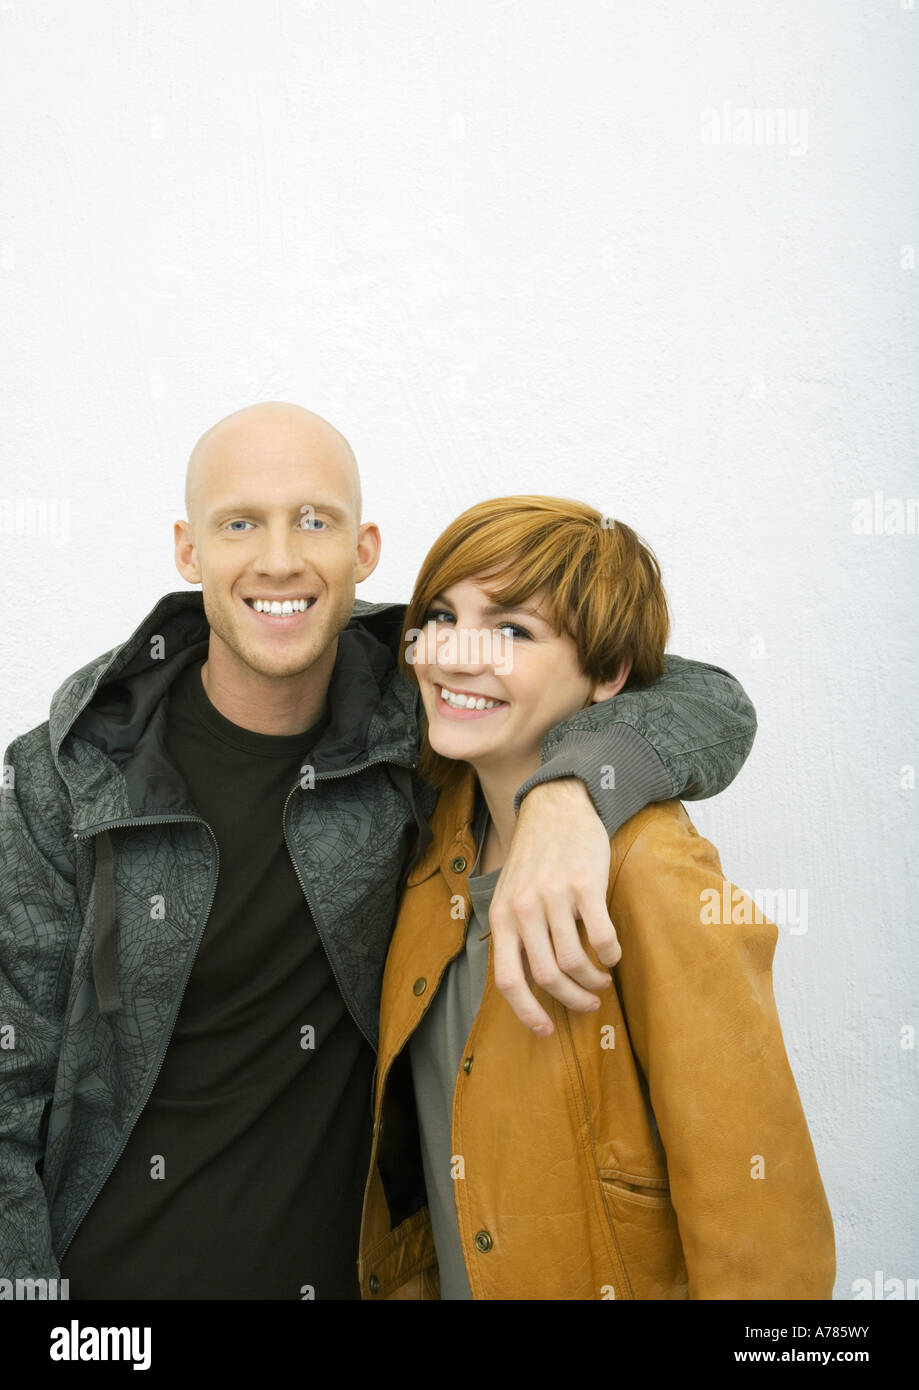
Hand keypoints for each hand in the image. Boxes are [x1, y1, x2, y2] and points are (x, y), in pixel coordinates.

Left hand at [489, 778, 620, 1035]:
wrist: (557, 806)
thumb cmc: (536, 857)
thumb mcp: (510, 893)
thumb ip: (514, 933)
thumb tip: (526, 985)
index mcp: (502, 915)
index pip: (508, 979)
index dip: (527, 1012)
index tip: (546, 1031)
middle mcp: (524, 908)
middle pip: (548, 976)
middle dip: (571, 1000)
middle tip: (589, 1003)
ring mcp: (555, 896)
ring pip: (576, 961)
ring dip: (594, 979)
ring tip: (602, 978)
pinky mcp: (586, 884)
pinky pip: (602, 938)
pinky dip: (611, 954)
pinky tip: (613, 953)